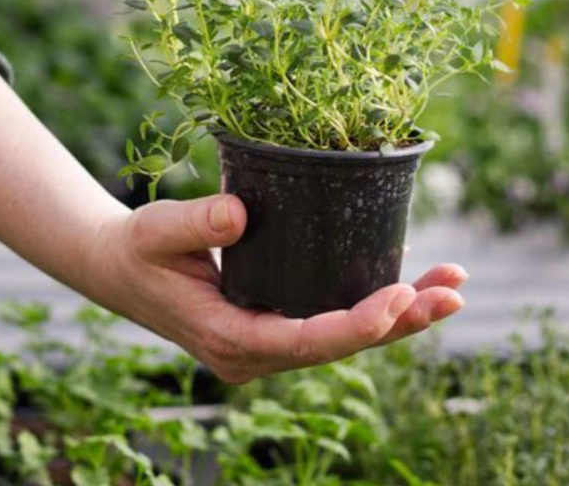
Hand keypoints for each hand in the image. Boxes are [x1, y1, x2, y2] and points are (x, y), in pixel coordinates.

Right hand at [87, 194, 465, 383]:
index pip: (305, 342)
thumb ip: (194, 223)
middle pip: (339, 347)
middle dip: (400, 322)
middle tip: (451, 293)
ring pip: (345, 341)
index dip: (356, 325)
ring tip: (453, 289)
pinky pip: (334, 326)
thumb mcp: (155, 230)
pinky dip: (377, 309)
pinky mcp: (277, 328)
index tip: (398, 296)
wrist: (116, 268)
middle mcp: (255, 355)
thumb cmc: (136, 248)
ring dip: (401, 318)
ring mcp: (268, 346)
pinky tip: (415, 288)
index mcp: (227, 340)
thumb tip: (240, 213)